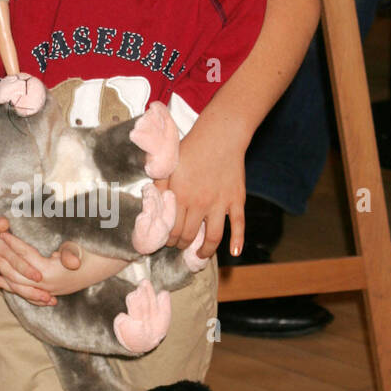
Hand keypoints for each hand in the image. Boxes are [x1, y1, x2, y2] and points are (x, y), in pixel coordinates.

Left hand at [0, 211, 124, 302]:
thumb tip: (70, 259)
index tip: (1, 232)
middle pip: (18, 275)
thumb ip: (71, 253)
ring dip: (4, 281)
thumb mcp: (81, 249)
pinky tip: (5, 286)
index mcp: (52, 273)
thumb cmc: (92, 252)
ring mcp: (48, 291)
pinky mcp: (50, 293)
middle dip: (3, 263)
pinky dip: (14, 289)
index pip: (27, 257)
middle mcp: (47, 286)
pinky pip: (27, 293)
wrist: (106, 266)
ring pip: (20, 288)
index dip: (14, 243)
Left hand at [163, 120, 246, 259]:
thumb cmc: (191, 148)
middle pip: (189, 235)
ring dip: (205, 251)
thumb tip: (151, 206)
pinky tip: (235, 253)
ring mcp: (220, 203)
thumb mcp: (168, 166)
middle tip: (181, 246)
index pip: (172, 229)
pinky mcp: (236, 200)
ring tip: (200, 255)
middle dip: (182, 245)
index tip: (169, 241)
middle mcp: (199, 203)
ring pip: (212, 237)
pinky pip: (238, 225)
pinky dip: (238, 241)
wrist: (220, 135)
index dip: (168, 239)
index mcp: (180, 196)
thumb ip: (159, 186)